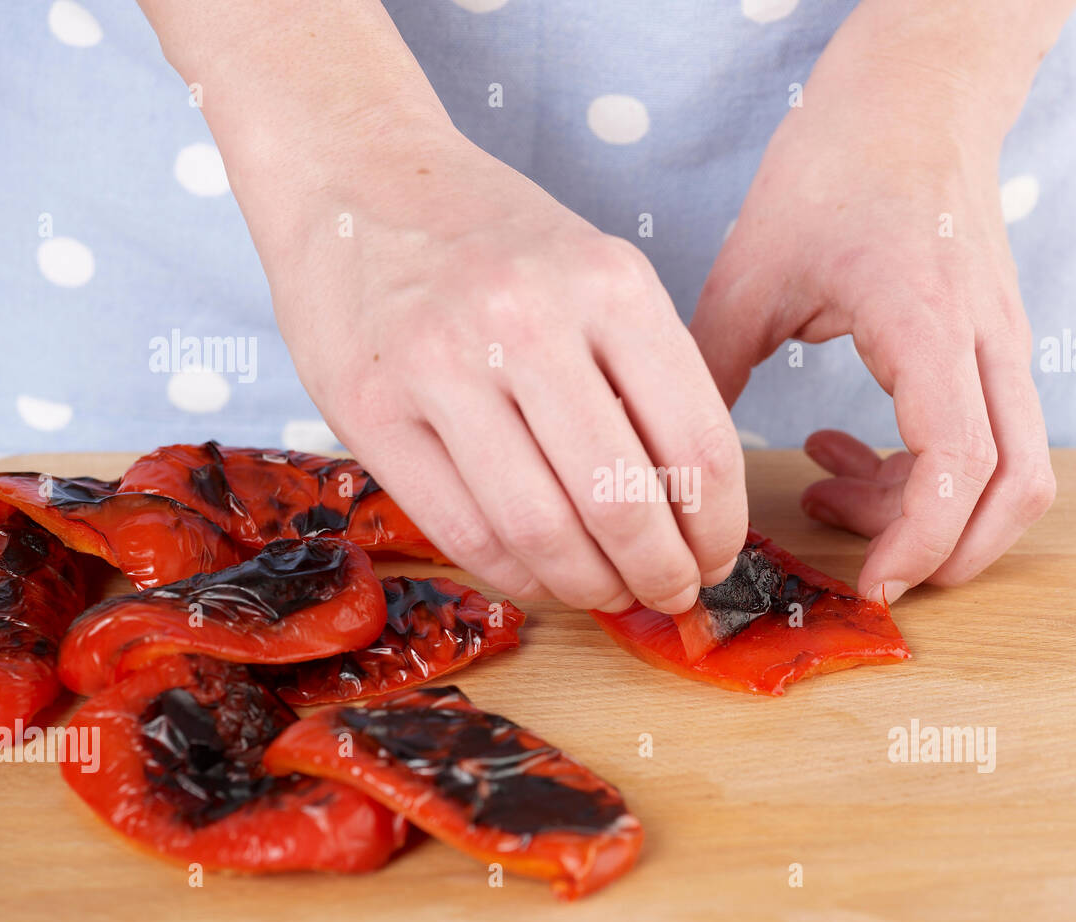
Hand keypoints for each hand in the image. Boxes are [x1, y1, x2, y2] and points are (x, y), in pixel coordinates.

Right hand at [141, 0, 747, 612]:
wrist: (355, 173)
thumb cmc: (491, 238)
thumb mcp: (594, 272)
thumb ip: (644, 376)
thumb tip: (690, 512)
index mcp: (610, 283)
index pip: (698, 444)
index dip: (720, 529)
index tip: (716, 559)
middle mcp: (527, 318)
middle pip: (622, 503)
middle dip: (660, 574)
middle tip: (669, 595)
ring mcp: (440, 365)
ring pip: (542, 530)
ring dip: (589, 587)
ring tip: (607, 592)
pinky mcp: (369, 409)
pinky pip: (463, 531)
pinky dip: (516, 574)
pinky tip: (539, 574)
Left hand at [692, 0, 1069, 603]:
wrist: (913, 98)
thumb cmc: (836, 168)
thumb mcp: (752, 272)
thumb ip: (714, 369)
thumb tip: (678, 460)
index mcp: (928, 324)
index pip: (960, 465)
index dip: (918, 541)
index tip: (868, 584)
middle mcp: (987, 343)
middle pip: (1020, 488)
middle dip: (952, 554)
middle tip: (870, 573)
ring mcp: (1002, 346)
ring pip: (1016, 471)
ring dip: (933, 515)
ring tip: (827, 493)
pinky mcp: (991, 348)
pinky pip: (989, 439)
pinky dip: (925, 475)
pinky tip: (841, 453)